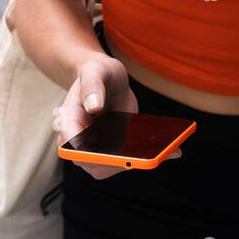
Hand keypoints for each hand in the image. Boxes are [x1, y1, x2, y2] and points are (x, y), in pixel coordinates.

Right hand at [53, 53, 182, 179]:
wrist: (107, 78)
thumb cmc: (97, 72)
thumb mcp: (94, 71)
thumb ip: (91, 85)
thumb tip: (94, 106)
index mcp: (69, 121)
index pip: (70, 144)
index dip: (85, 154)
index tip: (107, 153)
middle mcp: (79, 139)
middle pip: (91, 164)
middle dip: (115, 164)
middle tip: (140, 156)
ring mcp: (96, 147)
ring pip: (109, 167)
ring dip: (132, 164)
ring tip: (160, 154)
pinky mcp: (113, 149)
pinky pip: (125, 160)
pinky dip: (144, 159)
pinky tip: (169, 151)